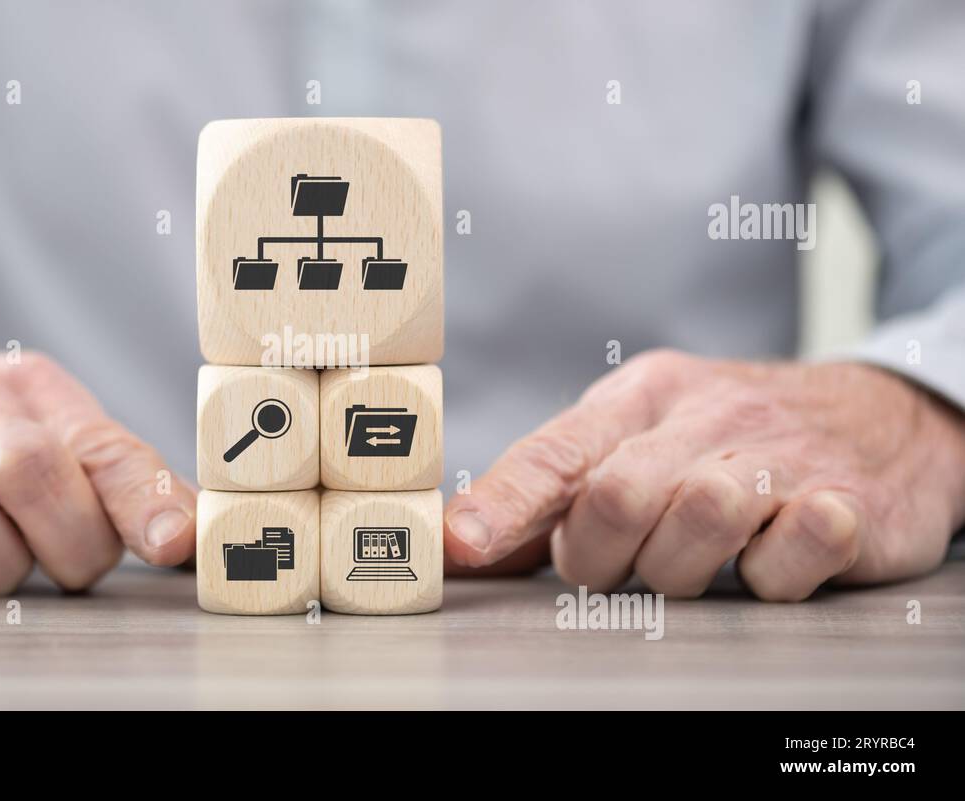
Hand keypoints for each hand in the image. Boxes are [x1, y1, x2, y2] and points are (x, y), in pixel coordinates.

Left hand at [444, 350, 964, 599]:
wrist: (884, 415)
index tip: (460, 547)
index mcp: (641, 398)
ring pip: (702, 517)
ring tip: (700, 560)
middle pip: (617, 493)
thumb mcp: (640, 439)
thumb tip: (460, 545)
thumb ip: (554, 497)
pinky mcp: (850, 501)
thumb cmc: (733, 438)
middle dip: (600, 555)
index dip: (503, 503)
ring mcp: (781, 455)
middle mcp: (707, 417)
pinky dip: (776, 572)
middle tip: (621, 567)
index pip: (557, 452)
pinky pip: (797, 549)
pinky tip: (774, 554)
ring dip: (683, 567)